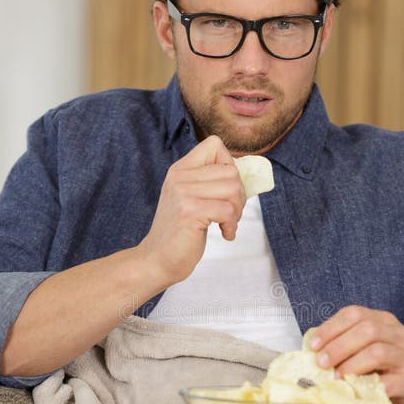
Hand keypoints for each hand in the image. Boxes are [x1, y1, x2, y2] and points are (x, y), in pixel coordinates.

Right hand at [137, 135, 244, 287]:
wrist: (158, 260)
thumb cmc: (180, 232)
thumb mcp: (190, 198)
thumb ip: (209, 182)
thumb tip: (245, 171)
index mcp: (180, 169)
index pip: (214, 144)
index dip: (229, 165)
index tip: (225, 189)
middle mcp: (180, 177)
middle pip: (231, 171)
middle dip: (239, 195)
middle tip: (229, 214)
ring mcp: (183, 193)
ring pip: (233, 189)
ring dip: (237, 211)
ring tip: (226, 223)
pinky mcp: (189, 212)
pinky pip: (227, 210)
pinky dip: (232, 225)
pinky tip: (224, 234)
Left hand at [309, 305, 403, 403]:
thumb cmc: (388, 368)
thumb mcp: (368, 349)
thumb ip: (347, 346)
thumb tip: (313, 353)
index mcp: (384, 321)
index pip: (354, 314)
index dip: (331, 328)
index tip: (313, 345)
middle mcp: (398, 333)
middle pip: (366, 330)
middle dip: (338, 347)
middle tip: (321, 363)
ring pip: (377, 352)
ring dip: (351, 365)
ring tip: (336, 377)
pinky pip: (388, 381)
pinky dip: (367, 386)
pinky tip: (356, 391)